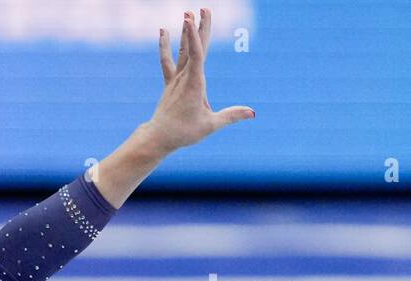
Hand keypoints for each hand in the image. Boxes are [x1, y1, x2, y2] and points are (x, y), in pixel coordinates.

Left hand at [144, 8, 253, 153]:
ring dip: (187, 33)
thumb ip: (231, 116)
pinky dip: (165, 46)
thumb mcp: (210, 125)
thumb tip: (252, 113)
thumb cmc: (184, 132)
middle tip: (203, 8)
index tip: (193, 18)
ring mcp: (175, 79)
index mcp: (195, 84)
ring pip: (182, 52)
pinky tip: (163, 31)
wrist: (158, 138)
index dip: (196, 36)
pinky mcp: (170, 83)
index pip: (197, 55)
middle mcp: (184, 78)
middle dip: (199, 28)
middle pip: (193, 48)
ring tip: (187, 13)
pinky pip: (167, 61)